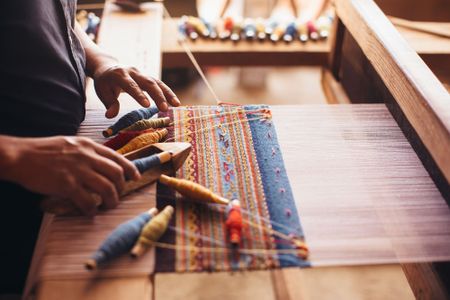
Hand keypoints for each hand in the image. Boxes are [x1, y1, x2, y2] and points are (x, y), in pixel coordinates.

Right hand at [6, 136, 139, 215]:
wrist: (20, 156)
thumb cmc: (42, 151)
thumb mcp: (70, 144)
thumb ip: (86, 152)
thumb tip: (101, 163)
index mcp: (88, 146)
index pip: (117, 157)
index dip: (129, 169)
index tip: (135, 177)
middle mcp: (86, 156)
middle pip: (116, 173)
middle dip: (121, 188)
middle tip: (117, 196)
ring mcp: (77, 170)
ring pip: (106, 188)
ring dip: (111, 201)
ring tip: (108, 206)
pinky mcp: (67, 184)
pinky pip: (87, 200)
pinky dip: (91, 210)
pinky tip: (90, 213)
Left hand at [93, 64, 180, 117]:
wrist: (108, 68)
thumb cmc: (105, 82)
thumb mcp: (102, 92)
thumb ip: (109, 103)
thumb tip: (110, 116)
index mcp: (119, 74)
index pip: (131, 85)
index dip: (139, 95)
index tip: (147, 105)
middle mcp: (133, 72)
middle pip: (148, 83)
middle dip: (158, 96)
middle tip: (164, 109)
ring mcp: (142, 74)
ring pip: (157, 82)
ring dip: (167, 93)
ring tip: (176, 104)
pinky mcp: (148, 77)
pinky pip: (159, 84)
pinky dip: (168, 92)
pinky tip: (175, 102)